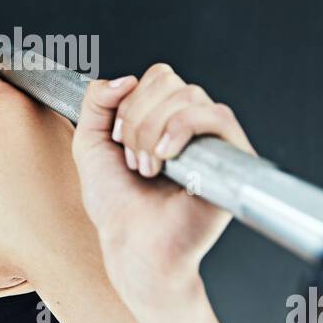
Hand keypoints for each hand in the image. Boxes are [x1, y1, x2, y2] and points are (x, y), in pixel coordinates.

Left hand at [70, 63, 256, 310]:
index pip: (158, 77)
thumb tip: (125, 77)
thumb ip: (96, 100)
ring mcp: (213, 140)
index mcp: (164, 119)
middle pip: (170, 82)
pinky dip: (183, 128)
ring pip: (189, 96)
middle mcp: (192, 126)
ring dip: (154, 131)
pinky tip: (168, 157)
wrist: (133, 244)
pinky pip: (216, 116)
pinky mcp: (233, 158)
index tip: (118, 140)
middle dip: (138, 119)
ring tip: (149, 168)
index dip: (132, 102)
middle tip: (134, 160)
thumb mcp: (90, 142)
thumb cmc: (116, 206)